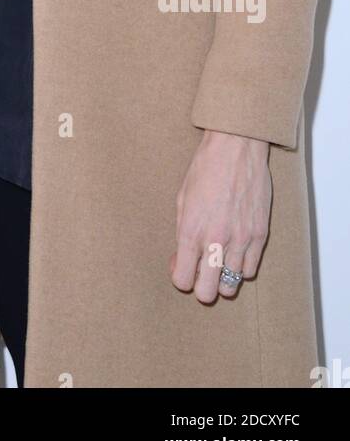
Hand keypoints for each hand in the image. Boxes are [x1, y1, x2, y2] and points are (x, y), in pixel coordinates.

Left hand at [170, 128, 271, 301]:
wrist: (236, 148)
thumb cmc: (205, 169)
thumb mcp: (182, 199)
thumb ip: (181, 233)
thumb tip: (181, 259)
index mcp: (190, 230)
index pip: (182, 279)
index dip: (181, 278)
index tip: (183, 268)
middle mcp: (215, 239)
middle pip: (207, 292)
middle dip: (202, 288)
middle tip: (202, 273)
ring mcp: (240, 239)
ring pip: (231, 284)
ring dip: (223, 277)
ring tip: (220, 261)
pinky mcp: (260, 234)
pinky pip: (251, 269)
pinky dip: (242, 267)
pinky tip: (236, 252)